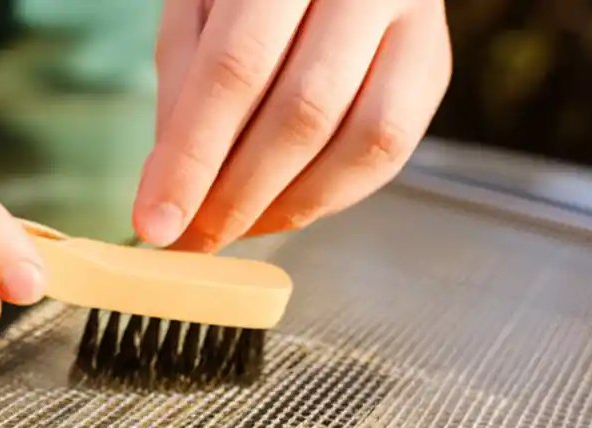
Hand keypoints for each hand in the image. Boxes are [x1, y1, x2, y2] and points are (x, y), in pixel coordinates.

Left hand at [136, 0, 451, 251]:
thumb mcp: (197, 4)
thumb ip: (183, 82)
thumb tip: (172, 185)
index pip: (236, 67)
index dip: (193, 156)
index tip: (156, 223)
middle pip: (303, 112)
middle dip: (238, 196)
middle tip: (192, 239)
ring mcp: (416, 22)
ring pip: (360, 142)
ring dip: (288, 206)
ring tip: (232, 226)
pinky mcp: (434, 65)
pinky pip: (389, 153)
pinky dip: (329, 195)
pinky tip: (280, 205)